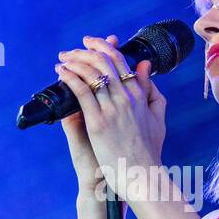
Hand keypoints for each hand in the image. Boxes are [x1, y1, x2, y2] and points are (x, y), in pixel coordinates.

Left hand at [55, 34, 166, 200]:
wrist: (142, 176)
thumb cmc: (148, 151)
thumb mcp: (157, 117)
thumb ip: (152, 91)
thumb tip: (145, 66)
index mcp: (140, 96)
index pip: (121, 61)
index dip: (104, 47)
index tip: (91, 42)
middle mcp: (126, 98)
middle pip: (104, 62)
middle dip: (85, 50)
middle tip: (72, 49)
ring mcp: (112, 109)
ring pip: (91, 73)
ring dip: (74, 61)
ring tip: (63, 59)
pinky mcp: (98, 123)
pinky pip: (82, 92)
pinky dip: (70, 78)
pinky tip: (61, 72)